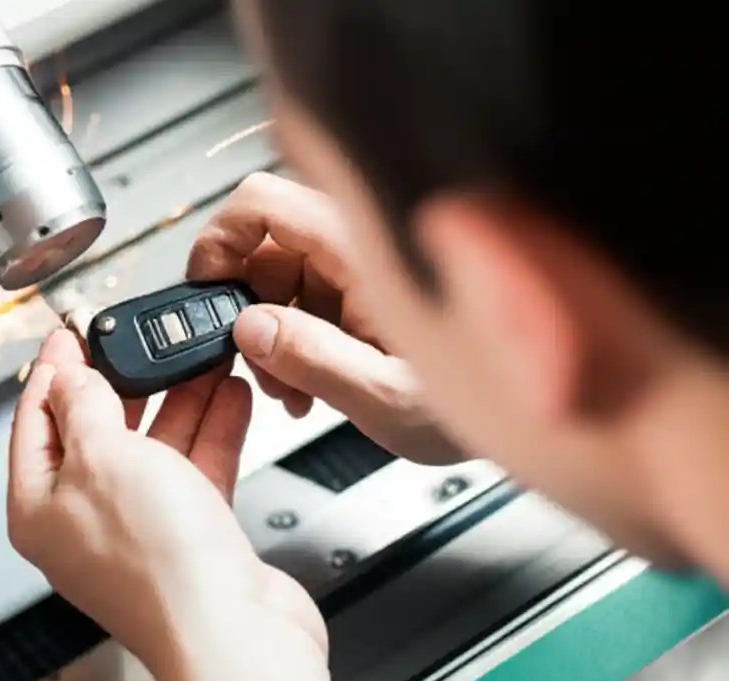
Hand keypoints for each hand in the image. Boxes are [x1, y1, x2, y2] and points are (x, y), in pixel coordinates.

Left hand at [8, 329, 338, 680]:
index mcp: (39, 508)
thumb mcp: (103, 456)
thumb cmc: (158, 565)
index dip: (53, 370)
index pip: (34, 421)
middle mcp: (85, 522)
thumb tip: (68, 376)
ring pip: (153, 448)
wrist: (232, 631)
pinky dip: (210, 432)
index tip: (72, 332)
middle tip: (138, 337)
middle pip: (96, 433)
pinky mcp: (190, 536)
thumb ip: (83, 406)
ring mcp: (140, 530)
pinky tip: (227, 397)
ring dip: (178, 399)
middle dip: (124, 380)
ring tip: (196, 354)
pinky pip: (193, 470)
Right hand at [189, 172, 465, 464]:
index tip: (208, 292)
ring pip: (284, 272)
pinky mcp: (372, 286)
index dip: (219, 240)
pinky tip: (314, 378)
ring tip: (292, 386)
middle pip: (265, 242)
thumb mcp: (385, 394)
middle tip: (257, 362)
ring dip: (271, 328)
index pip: (262, 203)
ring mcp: (368, 263)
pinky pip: (312, 293)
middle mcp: (364, 244)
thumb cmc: (491, 398)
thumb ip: (312, 358)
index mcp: (364, 251)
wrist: (540, 408)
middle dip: (245, 304)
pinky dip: (298, 334)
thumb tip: (249, 328)